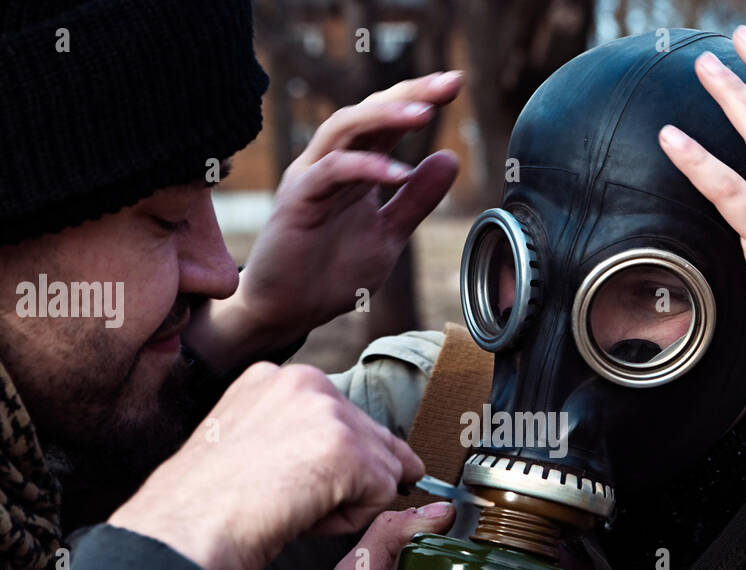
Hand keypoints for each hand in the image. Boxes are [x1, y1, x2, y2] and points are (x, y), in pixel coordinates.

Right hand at [108, 363, 423, 569]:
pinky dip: (349, 520)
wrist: (180, 531)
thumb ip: (294, 439)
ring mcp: (329, 411)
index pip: (339, 418)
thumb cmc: (201, 508)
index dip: (324, 465)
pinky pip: (384, 494)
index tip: (284, 484)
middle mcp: (304, 380)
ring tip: (288, 508)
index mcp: (273, 378)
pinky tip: (301, 516)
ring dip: (344, 502)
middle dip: (344, 481)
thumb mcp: (246, 447)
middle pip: (371, 438)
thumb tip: (356, 463)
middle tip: (285, 502)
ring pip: (382, 467)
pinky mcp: (349, 448)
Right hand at [187, 72, 463, 371]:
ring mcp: (311, 177)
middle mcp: (332, 163)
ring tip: (425, 113)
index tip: (456, 84)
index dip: (420, 99)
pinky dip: (366, 168)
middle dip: (409, 93)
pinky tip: (399, 172)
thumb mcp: (389, 235)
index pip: (388, 122)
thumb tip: (449, 158)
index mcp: (356, 169)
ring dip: (386, 117)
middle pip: (369, 112)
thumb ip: (416, 199)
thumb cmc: (330, 273)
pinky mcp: (297, 199)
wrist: (289, 310)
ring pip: (345, 129)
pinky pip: (332, 171)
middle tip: (449, 82)